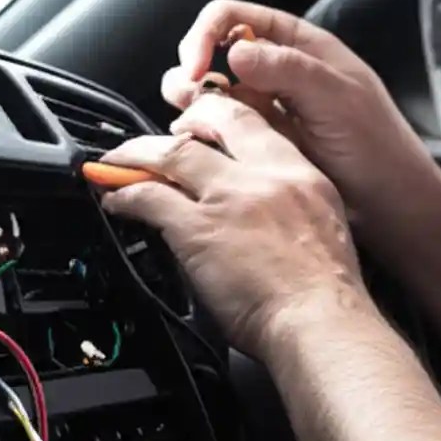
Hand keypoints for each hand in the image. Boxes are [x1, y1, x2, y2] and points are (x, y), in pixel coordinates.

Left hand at [100, 93, 377, 360]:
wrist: (320, 322)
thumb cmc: (325, 294)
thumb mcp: (320, 227)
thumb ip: (287, 208)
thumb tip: (254, 213)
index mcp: (301, 173)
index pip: (253, 123)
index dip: (216, 117)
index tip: (196, 127)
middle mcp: (264, 175)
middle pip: (209, 126)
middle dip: (172, 128)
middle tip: (149, 142)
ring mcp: (228, 198)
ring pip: (171, 154)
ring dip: (135, 156)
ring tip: (115, 164)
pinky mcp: (198, 228)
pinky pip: (148, 198)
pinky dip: (124, 195)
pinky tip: (115, 201)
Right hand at [163, 0, 438, 227]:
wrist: (390, 207)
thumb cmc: (379, 149)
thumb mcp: (338, 100)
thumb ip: (289, 70)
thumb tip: (236, 51)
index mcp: (299, 47)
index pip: (235, 18)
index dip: (206, 34)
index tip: (195, 66)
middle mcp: (277, 71)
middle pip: (213, 51)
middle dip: (190, 68)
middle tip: (187, 96)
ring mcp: (265, 108)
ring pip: (211, 91)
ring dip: (191, 99)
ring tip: (187, 118)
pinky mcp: (258, 144)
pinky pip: (218, 128)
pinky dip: (200, 131)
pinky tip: (199, 143)